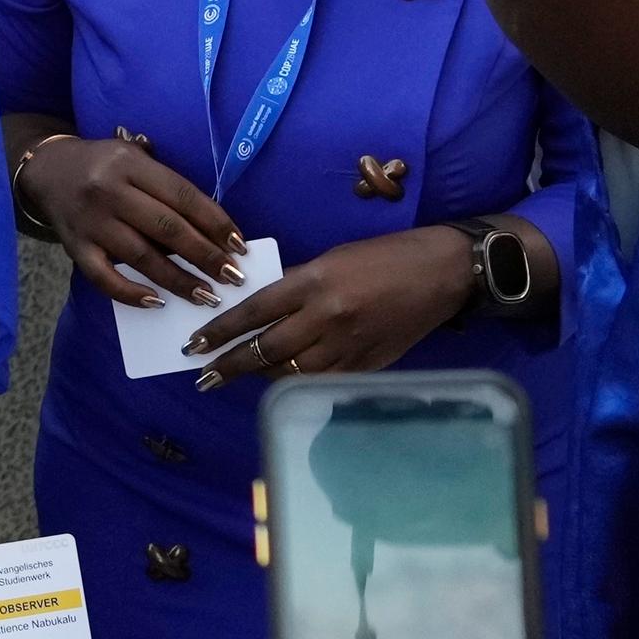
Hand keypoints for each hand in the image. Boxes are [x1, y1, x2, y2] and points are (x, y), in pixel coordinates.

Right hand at [30, 131, 247, 306]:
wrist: (47, 170)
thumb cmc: (104, 165)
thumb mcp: (134, 156)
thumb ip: (167, 183)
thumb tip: (215, 227)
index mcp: (130, 163)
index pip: (183, 195)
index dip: (215, 222)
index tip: (238, 246)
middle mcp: (109, 190)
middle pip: (167, 228)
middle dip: (205, 255)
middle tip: (233, 277)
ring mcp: (90, 222)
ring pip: (141, 256)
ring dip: (178, 280)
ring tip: (206, 296)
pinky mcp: (74, 247)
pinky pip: (104, 278)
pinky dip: (131, 293)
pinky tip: (157, 303)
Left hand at [182, 224, 471, 383]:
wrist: (442, 272)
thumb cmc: (384, 256)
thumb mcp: (331, 259)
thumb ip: (296, 286)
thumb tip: (261, 310)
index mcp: (314, 282)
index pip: (254, 311)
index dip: (220, 330)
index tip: (196, 343)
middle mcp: (326, 317)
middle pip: (265, 349)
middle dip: (230, 364)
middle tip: (204, 375)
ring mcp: (347, 345)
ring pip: (290, 372)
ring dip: (260, 376)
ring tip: (237, 377)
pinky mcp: (365, 365)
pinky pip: (321, 380)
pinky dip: (297, 382)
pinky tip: (281, 382)